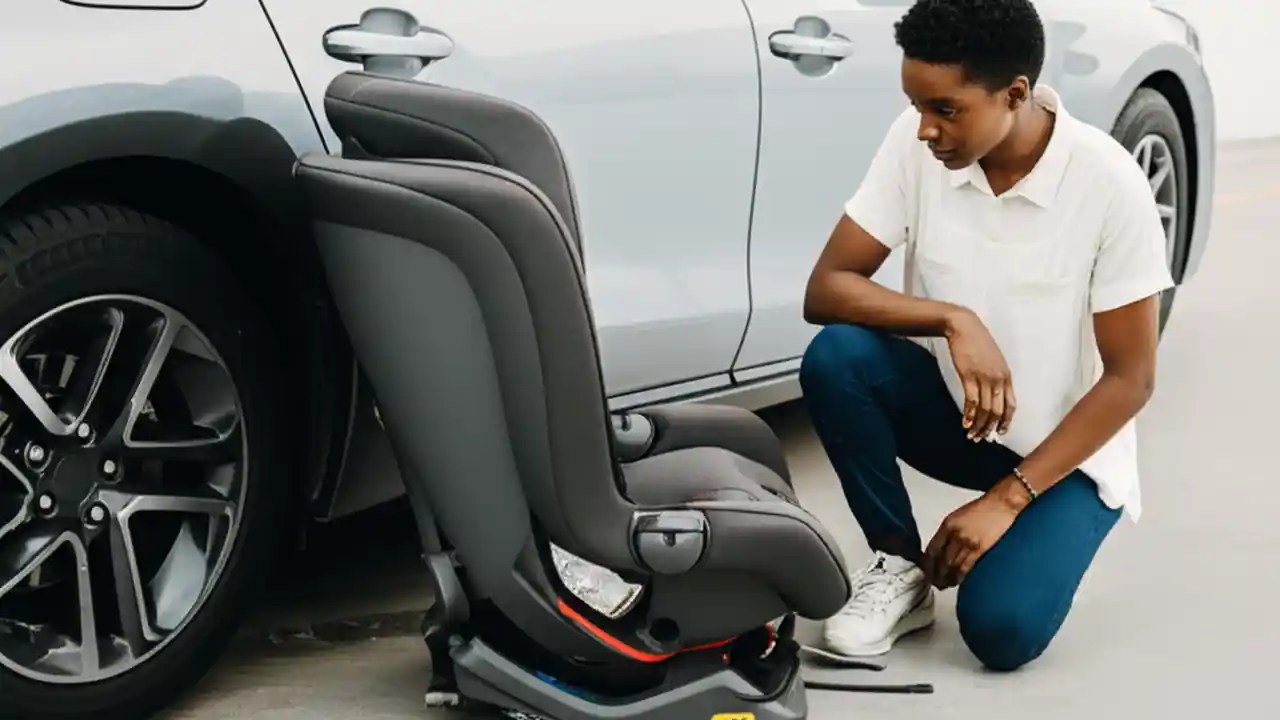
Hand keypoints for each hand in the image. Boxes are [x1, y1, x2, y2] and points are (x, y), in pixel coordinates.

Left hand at [923, 482, 1025, 588]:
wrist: (1002, 503)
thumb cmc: (984, 508)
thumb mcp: (959, 516)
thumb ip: (949, 532)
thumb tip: (943, 549)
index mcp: (948, 525)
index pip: (932, 549)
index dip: (927, 563)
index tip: (926, 570)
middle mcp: (955, 534)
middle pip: (940, 560)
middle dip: (935, 574)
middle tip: (933, 582)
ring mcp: (967, 542)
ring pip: (952, 566)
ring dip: (946, 578)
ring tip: (944, 585)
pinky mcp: (980, 549)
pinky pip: (966, 567)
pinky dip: (960, 576)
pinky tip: (957, 582)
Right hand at [945, 309, 1015, 440]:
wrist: (964, 327)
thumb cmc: (978, 342)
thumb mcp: (994, 360)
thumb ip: (996, 377)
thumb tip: (993, 395)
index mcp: (1006, 376)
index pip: (1011, 405)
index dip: (1006, 422)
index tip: (999, 433)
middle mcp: (998, 379)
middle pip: (997, 411)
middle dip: (990, 428)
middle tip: (982, 438)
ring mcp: (984, 378)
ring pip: (984, 409)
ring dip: (978, 425)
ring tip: (971, 435)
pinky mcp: (968, 376)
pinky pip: (970, 401)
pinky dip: (968, 414)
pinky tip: (964, 423)